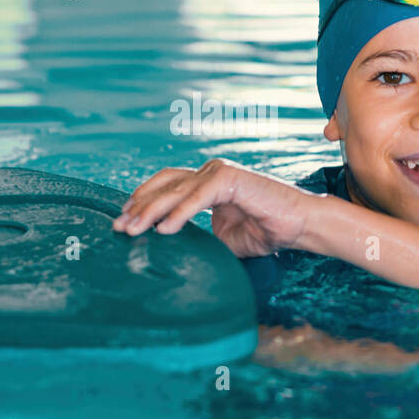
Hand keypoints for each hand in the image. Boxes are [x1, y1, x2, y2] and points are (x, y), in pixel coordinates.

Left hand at [112, 158, 310, 257]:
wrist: (299, 226)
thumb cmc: (265, 231)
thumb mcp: (221, 237)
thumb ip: (197, 235)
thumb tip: (168, 246)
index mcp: (206, 182)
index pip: (167, 184)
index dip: (143, 198)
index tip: (124, 218)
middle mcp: (210, 172)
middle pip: (165, 185)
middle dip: (139, 206)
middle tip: (119, 227)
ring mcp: (220, 172)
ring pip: (176, 190)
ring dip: (151, 211)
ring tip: (134, 230)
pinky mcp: (231, 179)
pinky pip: (198, 198)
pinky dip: (179, 213)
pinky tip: (164, 230)